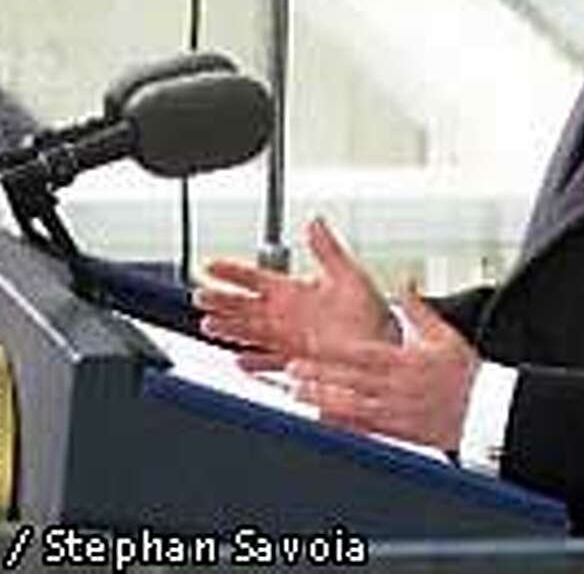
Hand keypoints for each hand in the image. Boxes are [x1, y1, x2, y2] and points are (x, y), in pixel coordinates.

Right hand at [195, 215, 394, 369]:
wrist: (384, 348)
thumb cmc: (371, 312)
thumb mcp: (350, 274)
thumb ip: (328, 249)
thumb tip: (315, 220)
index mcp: (296, 291)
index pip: (257, 277)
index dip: (233, 271)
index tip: (210, 265)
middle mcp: (287, 315)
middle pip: (245, 306)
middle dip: (221, 300)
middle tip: (199, 295)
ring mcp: (289, 340)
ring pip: (251, 332)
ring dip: (230, 329)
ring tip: (210, 325)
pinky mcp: (297, 362)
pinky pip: (269, 361)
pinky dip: (255, 361)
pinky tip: (239, 360)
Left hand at [286, 285, 479, 452]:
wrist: (484, 411)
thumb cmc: (465, 373)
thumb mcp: (444, 333)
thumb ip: (418, 307)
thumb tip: (404, 281)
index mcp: (405, 361)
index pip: (363, 353)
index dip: (335, 350)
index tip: (312, 343)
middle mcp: (396, 388)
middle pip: (351, 380)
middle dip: (320, 375)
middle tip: (292, 370)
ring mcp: (395, 412)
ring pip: (353, 406)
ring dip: (324, 399)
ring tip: (299, 394)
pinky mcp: (399, 432)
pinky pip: (367, 429)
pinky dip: (344, 426)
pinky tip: (325, 422)